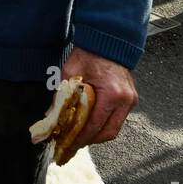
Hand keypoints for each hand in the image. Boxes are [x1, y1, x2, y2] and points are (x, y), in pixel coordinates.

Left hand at [54, 48, 138, 163]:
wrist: (107, 39)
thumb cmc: (88, 53)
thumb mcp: (70, 72)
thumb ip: (62, 95)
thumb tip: (51, 116)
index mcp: (112, 94)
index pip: (95, 125)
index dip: (81, 137)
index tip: (69, 144)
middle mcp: (125, 100)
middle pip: (108, 132)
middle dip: (90, 140)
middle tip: (74, 143)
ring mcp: (131, 100)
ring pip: (115, 128)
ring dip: (98, 134)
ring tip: (81, 135)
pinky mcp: (131, 98)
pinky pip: (118, 118)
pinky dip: (105, 123)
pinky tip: (91, 124)